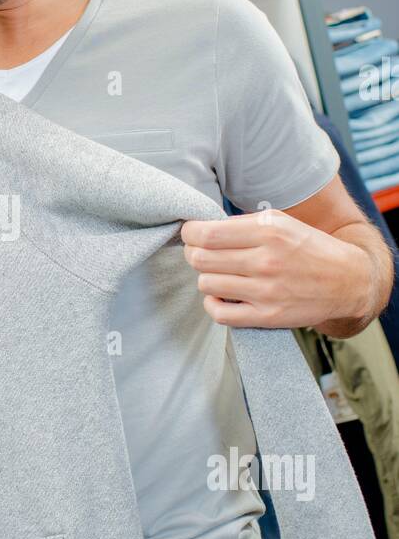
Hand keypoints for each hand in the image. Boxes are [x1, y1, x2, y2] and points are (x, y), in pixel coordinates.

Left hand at [180, 208, 373, 329]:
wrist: (348, 281)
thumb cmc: (309, 248)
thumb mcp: (281, 222)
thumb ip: (243, 223)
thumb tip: (203, 229)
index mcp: (267, 231)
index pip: (206, 234)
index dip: (189, 234)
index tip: (191, 234)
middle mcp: (266, 261)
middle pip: (200, 259)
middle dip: (193, 254)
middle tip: (201, 253)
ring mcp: (266, 291)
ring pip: (206, 284)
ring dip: (207, 278)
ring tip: (219, 273)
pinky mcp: (268, 316)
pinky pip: (220, 314)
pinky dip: (212, 304)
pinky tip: (221, 296)